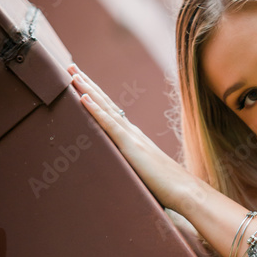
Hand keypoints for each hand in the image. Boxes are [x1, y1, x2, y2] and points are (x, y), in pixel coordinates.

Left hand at [67, 64, 192, 210]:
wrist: (185, 190)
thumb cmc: (167, 187)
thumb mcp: (143, 173)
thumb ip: (131, 166)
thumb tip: (119, 171)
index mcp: (134, 137)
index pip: (111, 111)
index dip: (96, 95)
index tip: (81, 80)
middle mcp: (132, 132)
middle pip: (106, 103)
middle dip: (87, 84)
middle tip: (71, 66)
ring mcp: (132, 137)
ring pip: (105, 108)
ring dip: (88, 90)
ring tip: (73, 74)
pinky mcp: (130, 146)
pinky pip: (109, 124)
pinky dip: (95, 110)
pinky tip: (83, 98)